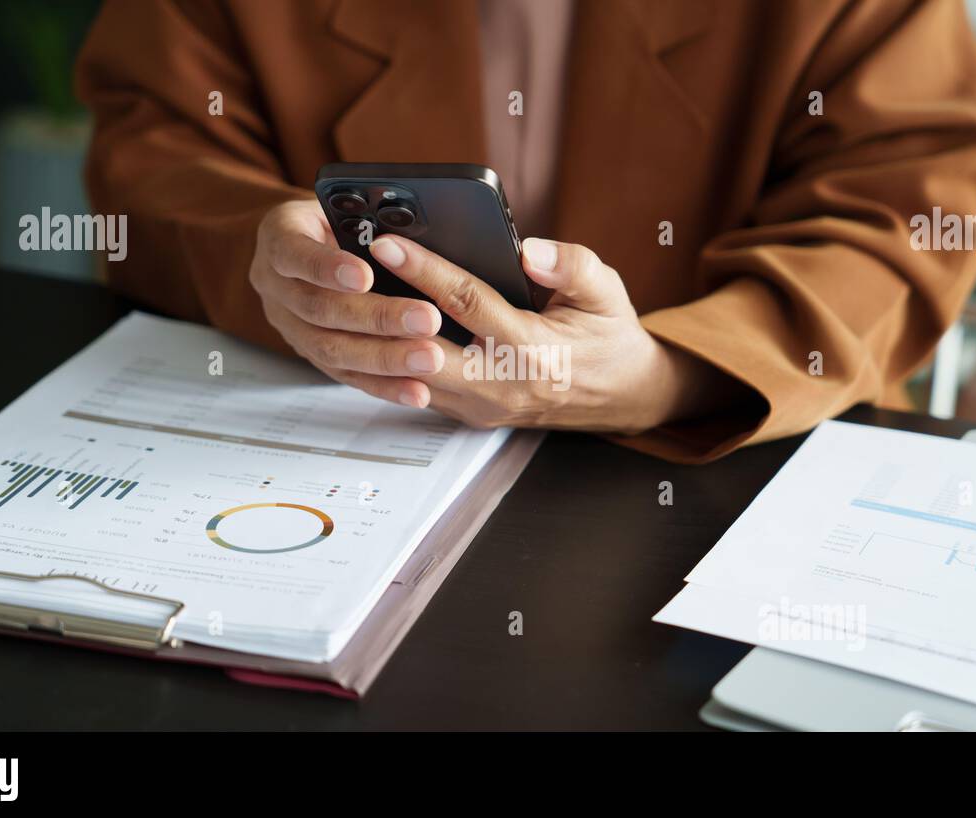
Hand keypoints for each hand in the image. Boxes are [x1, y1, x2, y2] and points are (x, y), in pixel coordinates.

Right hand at [249, 200, 445, 406]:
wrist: (312, 242)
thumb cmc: (338, 217)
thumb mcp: (345, 204)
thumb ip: (370, 218)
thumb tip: (420, 236)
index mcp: (279, 236)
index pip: (295, 254)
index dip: (328, 268)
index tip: (364, 274)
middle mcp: (274, 284)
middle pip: (321, 309)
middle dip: (377, 317)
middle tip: (426, 319)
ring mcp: (289, 325)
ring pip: (331, 349)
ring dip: (385, 357)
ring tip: (430, 358)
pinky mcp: (311, 354)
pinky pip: (346, 376)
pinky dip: (384, 386)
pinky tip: (417, 392)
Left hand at [367, 234, 733, 433]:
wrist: (624, 397)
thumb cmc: (610, 338)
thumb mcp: (607, 292)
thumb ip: (571, 265)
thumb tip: (527, 249)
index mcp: (533, 349)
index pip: (467, 303)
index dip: (424, 270)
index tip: (389, 243)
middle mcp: (502, 385)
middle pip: (423, 348)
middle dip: (384, 308)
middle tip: (351, 268)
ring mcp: (483, 407)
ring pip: (413, 376)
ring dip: (382, 339)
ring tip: (353, 294)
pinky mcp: (472, 416)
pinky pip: (420, 388)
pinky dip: (396, 361)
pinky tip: (377, 327)